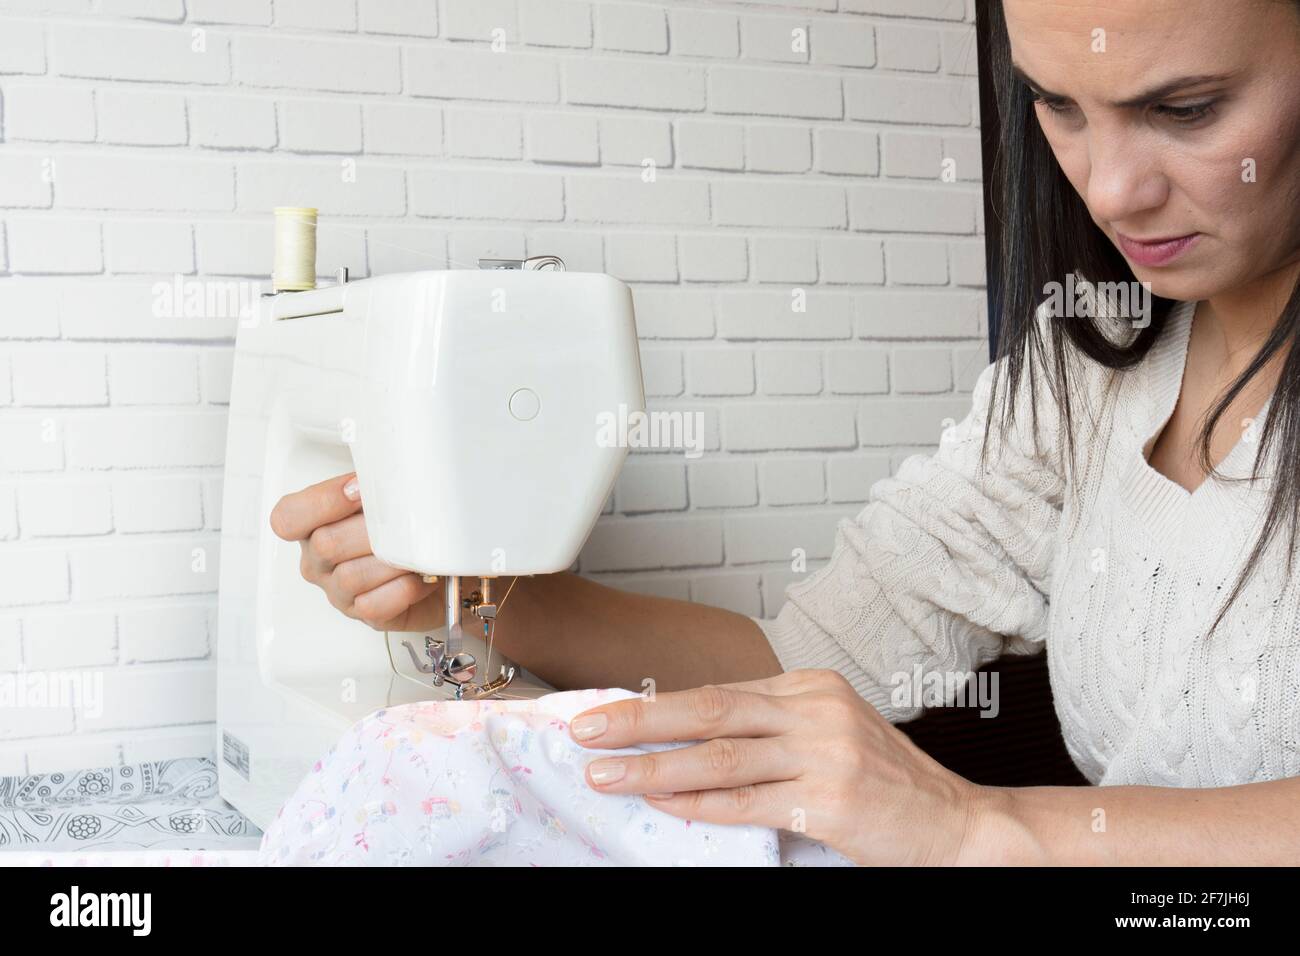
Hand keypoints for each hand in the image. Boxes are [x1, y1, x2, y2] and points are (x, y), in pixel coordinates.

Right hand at [269, 473, 441, 631]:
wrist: (445, 571)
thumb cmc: (410, 534)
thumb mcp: (390, 499)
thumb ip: (378, 483)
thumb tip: (386, 467)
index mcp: (316, 527)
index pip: (289, 516)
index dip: (322, 501)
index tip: (359, 489)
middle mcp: (321, 561)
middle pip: (326, 544)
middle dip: (371, 530)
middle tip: (403, 522)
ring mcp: (340, 590)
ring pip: (352, 576)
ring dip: (392, 561)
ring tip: (416, 552)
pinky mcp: (364, 615)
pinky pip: (374, 605)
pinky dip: (403, 589)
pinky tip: (420, 578)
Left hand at [567, 669, 987, 864]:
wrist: (956, 821)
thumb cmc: (885, 781)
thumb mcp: (827, 732)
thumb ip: (766, 729)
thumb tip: (685, 739)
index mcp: (810, 685)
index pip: (717, 690)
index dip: (656, 703)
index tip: (609, 711)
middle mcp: (816, 709)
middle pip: (709, 708)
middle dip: (638, 720)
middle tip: (585, 729)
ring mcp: (826, 752)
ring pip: (720, 757)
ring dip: (654, 767)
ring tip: (607, 774)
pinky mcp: (832, 799)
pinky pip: (749, 802)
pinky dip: (700, 805)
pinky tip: (663, 805)